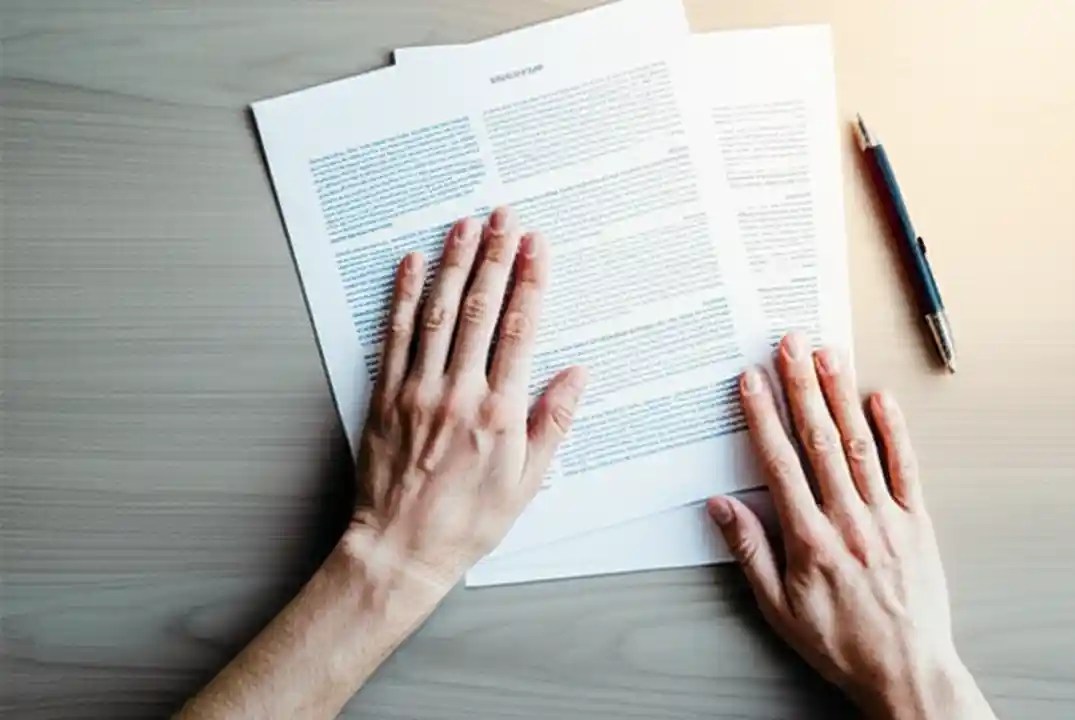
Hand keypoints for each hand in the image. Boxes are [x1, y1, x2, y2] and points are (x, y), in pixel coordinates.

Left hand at [344, 207, 587, 594]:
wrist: (401, 549)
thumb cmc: (468, 522)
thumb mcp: (528, 481)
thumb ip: (553, 422)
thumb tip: (576, 374)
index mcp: (500, 412)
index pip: (519, 329)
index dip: (530, 281)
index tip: (536, 246)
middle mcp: (459, 392)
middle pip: (480, 309)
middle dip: (495, 256)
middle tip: (504, 216)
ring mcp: (418, 391)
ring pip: (438, 312)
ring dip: (453, 264)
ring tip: (464, 225)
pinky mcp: (385, 397)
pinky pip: (395, 336)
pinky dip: (403, 296)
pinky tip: (411, 264)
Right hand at [707, 333, 995, 719]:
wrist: (905, 671)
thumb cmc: (840, 644)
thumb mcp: (778, 609)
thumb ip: (749, 552)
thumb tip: (722, 508)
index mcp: (810, 540)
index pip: (780, 464)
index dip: (762, 417)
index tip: (751, 382)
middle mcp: (848, 520)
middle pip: (819, 441)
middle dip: (800, 387)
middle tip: (788, 346)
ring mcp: (886, 517)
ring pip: (860, 444)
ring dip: (841, 396)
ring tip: (827, 356)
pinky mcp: (916, 522)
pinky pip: (905, 467)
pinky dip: (894, 430)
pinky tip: (880, 398)